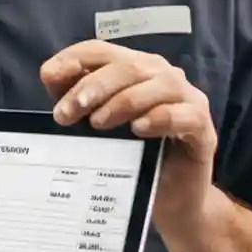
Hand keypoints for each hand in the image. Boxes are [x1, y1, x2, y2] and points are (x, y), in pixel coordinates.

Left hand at [42, 40, 216, 227]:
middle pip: (127, 66)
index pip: (102, 50)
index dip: (74, 58)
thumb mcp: (95, 126)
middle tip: (67, 113)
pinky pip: (184, 114)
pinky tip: (138, 130)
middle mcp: (162, 76)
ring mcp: (187, 99)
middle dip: (93, 86)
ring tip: (97, 123)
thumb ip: (75, 98)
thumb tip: (50, 74)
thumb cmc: (131, 157)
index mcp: (134, 69)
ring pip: (158, 84)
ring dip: (122, 101)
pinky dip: (159, 117)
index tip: (49, 77)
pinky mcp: (203, 127)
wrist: (169, 200)